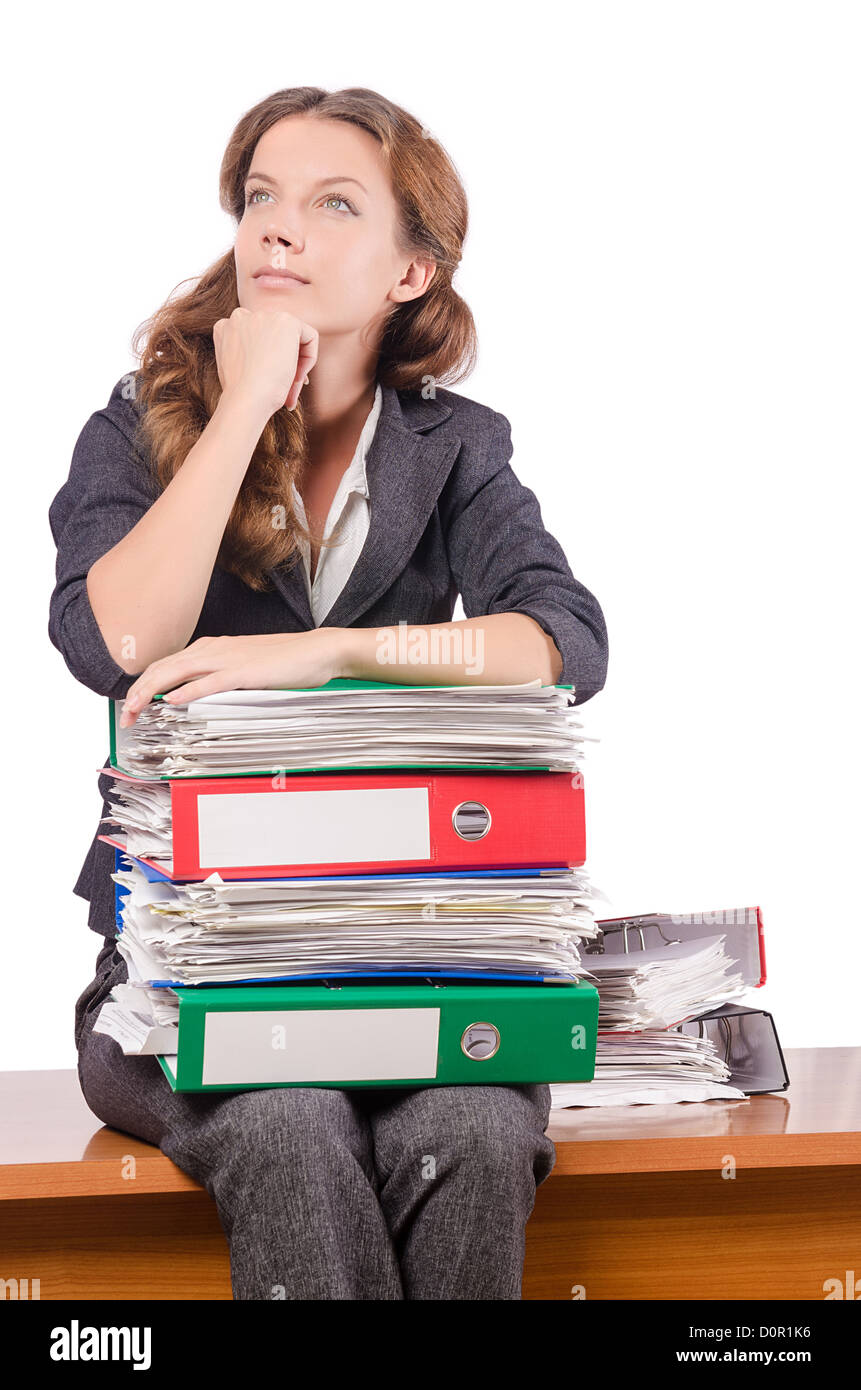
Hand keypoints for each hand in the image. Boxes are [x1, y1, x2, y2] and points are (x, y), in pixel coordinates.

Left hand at [118, 630, 346, 727]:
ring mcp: (229, 659)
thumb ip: (219, 679)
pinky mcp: (245, 672)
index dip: (143, 684)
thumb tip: (196, 696)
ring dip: (152, 691)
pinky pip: (210, 682)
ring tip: (135, 708)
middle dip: (138, 690)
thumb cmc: (285, 662)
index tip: (131, 704)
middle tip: (124, 715)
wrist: (317, 651)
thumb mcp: (244, 669)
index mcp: (212, 648)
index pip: (167, 664)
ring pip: (178, 672)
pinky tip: (172, 700)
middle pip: (164, 667)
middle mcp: (214, 650)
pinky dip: (188, 691)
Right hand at [213, 306, 318, 417]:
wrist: (245, 400)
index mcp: (225, 328)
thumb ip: (252, 355)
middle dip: (285, 363)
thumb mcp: (241, 371)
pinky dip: (310, 359)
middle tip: (286, 391)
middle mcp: (241, 316)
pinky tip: (297, 377)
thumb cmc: (242, 396)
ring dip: (295, 365)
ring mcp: (262, 316)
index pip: (258, 340)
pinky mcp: (286, 321)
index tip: (271, 383)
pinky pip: (310, 337)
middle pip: (276, 337)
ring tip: (290, 390)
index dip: (268, 361)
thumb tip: (277, 359)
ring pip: (292, 339)